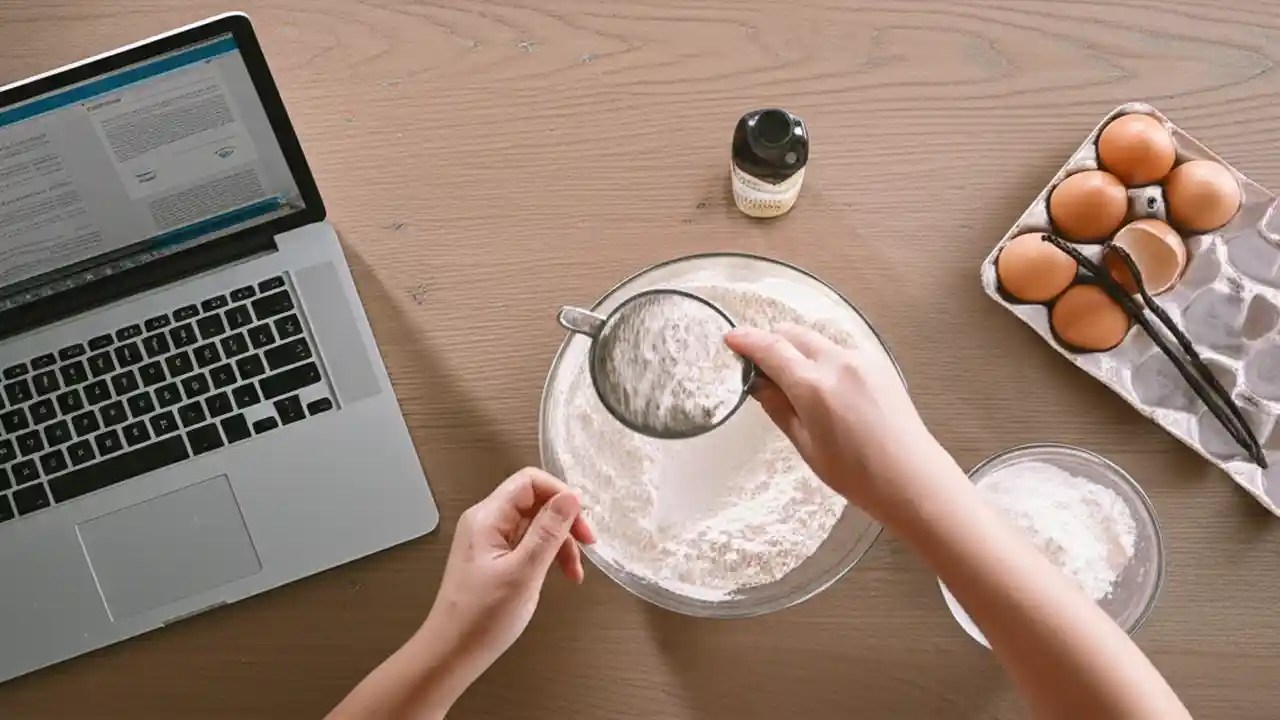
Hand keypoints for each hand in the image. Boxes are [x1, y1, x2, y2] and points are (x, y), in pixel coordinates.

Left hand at [422, 468, 594, 698]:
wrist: (451, 654)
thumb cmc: (479, 619)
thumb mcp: (523, 573)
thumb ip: (548, 532)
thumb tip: (570, 498)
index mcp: (487, 518)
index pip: (529, 482)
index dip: (560, 494)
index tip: (582, 519)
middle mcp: (486, 523)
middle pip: (535, 502)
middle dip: (565, 521)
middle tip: (587, 545)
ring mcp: (490, 541)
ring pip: (536, 525)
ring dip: (560, 543)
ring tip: (574, 571)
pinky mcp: (495, 559)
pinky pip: (528, 544)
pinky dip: (549, 556)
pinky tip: (560, 574)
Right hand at [725, 324, 943, 519]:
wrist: (912, 478)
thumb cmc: (857, 473)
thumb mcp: (806, 445)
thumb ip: (779, 408)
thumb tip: (758, 384)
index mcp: (814, 386)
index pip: (771, 348)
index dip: (746, 340)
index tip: (730, 339)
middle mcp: (838, 363)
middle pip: (793, 333)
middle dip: (771, 341)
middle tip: (759, 367)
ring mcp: (862, 359)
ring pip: (817, 340)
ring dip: (798, 350)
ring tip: (794, 383)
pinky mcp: (878, 364)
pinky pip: (839, 350)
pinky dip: (822, 359)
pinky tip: (825, 388)